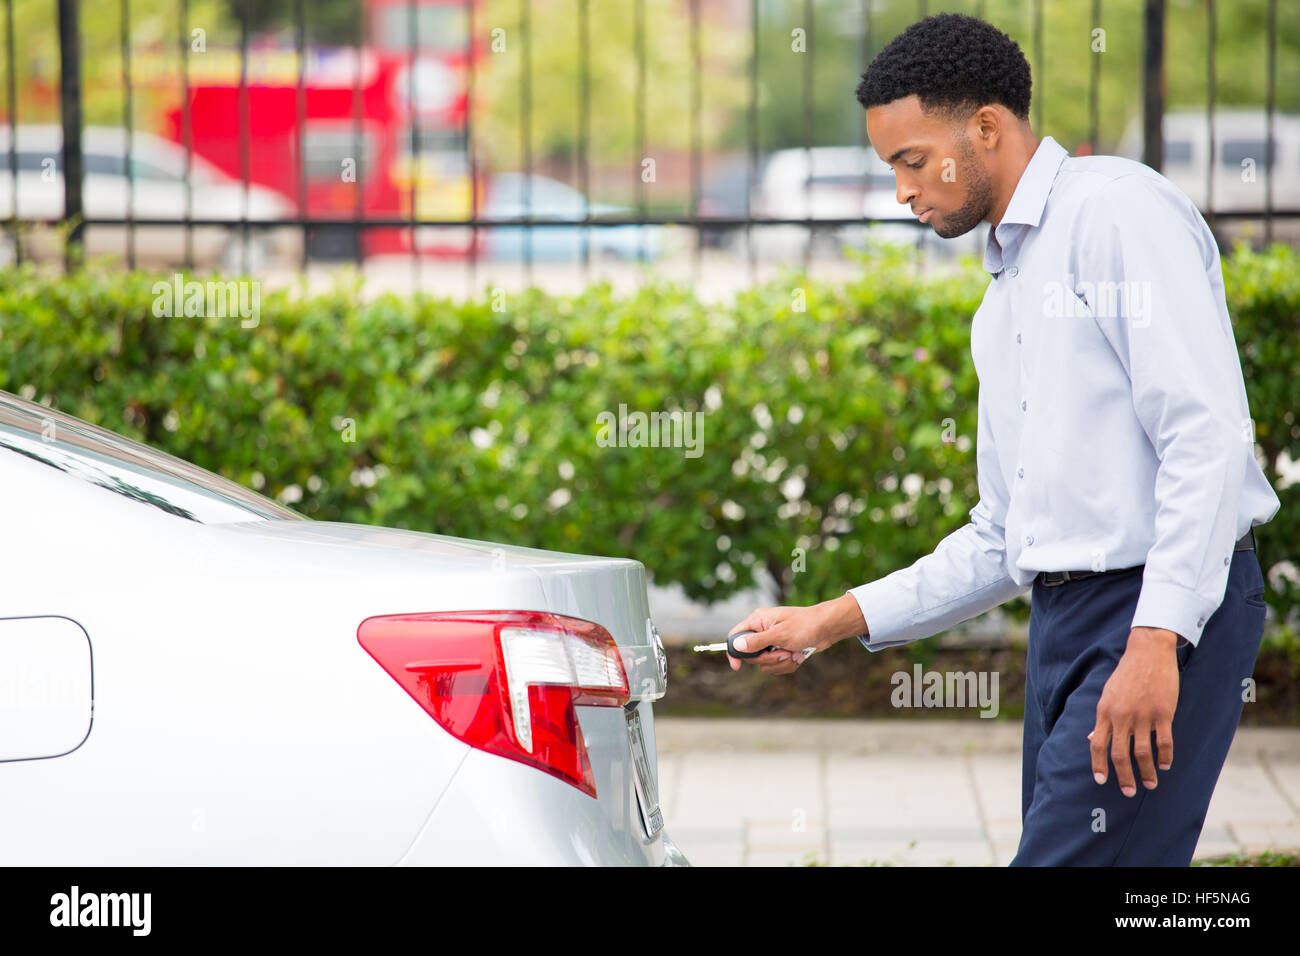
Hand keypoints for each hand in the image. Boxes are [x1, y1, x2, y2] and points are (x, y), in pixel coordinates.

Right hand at [726, 600, 848, 675]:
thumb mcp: (780, 634)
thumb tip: (736, 646)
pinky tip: (798, 655)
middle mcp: (762, 631)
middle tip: (784, 653)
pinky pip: (777, 666)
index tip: (736, 667)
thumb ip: (757, 641)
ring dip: (781, 663)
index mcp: (757, 621)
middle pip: (751, 656)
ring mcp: (772, 642)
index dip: (734, 652)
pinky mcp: (781, 650)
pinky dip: (788, 664)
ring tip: (794, 653)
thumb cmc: (806, 625)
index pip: (735, 637)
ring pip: (765, 664)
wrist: (828, 628)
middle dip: (769, 659)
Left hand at [1089, 627, 1179, 796]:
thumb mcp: (1107, 694)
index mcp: (1105, 711)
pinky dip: (1164, 757)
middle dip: (1123, 777)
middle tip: (1128, 792)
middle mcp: (1121, 715)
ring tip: (1150, 783)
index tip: (1101, 780)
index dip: (1098, 765)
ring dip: (1147, 772)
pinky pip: (1164, 742)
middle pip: (1120, 754)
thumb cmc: (1126, 673)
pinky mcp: (1163, 713)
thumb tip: (1093, 739)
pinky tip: (1165, 765)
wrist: (1148, 651)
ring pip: (1143, 753)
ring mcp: (1143, 715)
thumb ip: (1102, 718)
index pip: (1098, 744)